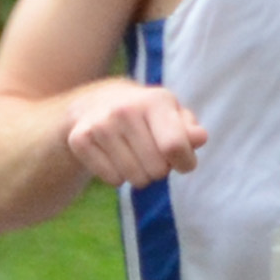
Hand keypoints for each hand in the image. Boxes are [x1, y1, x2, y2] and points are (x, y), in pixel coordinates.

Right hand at [65, 80, 207, 187]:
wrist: (100, 103)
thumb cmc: (149, 115)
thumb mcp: (173, 116)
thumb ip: (190, 130)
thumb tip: (199, 138)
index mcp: (155, 100)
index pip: (175, 146)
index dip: (185, 162)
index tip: (183, 161)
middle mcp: (125, 109)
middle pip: (156, 169)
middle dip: (160, 170)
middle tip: (152, 154)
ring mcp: (100, 124)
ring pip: (134, 178)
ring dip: (140, 176)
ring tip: (135, 156)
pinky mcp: (80, 139)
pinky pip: (112, 179)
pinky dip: (118, 177)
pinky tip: (115, 157)